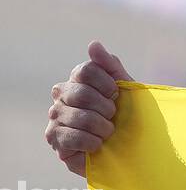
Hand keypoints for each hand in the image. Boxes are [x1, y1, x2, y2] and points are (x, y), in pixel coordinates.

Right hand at [45, 41, 132, 177]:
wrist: (128, 145)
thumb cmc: (127, 113)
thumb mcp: (125, 86)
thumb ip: (110, 64)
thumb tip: (93, 44)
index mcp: (78, 78)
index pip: (86, 70)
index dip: (107, 84)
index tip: (117, 95)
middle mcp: (61, 94)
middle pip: (82, 93)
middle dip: (106, 108)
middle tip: (113, 116)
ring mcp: (55, 116)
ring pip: (80, 117)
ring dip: (103, 127)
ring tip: (108, 132)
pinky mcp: (54, 138)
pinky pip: (73, 137)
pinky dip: (92, 142)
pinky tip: (98, 144)